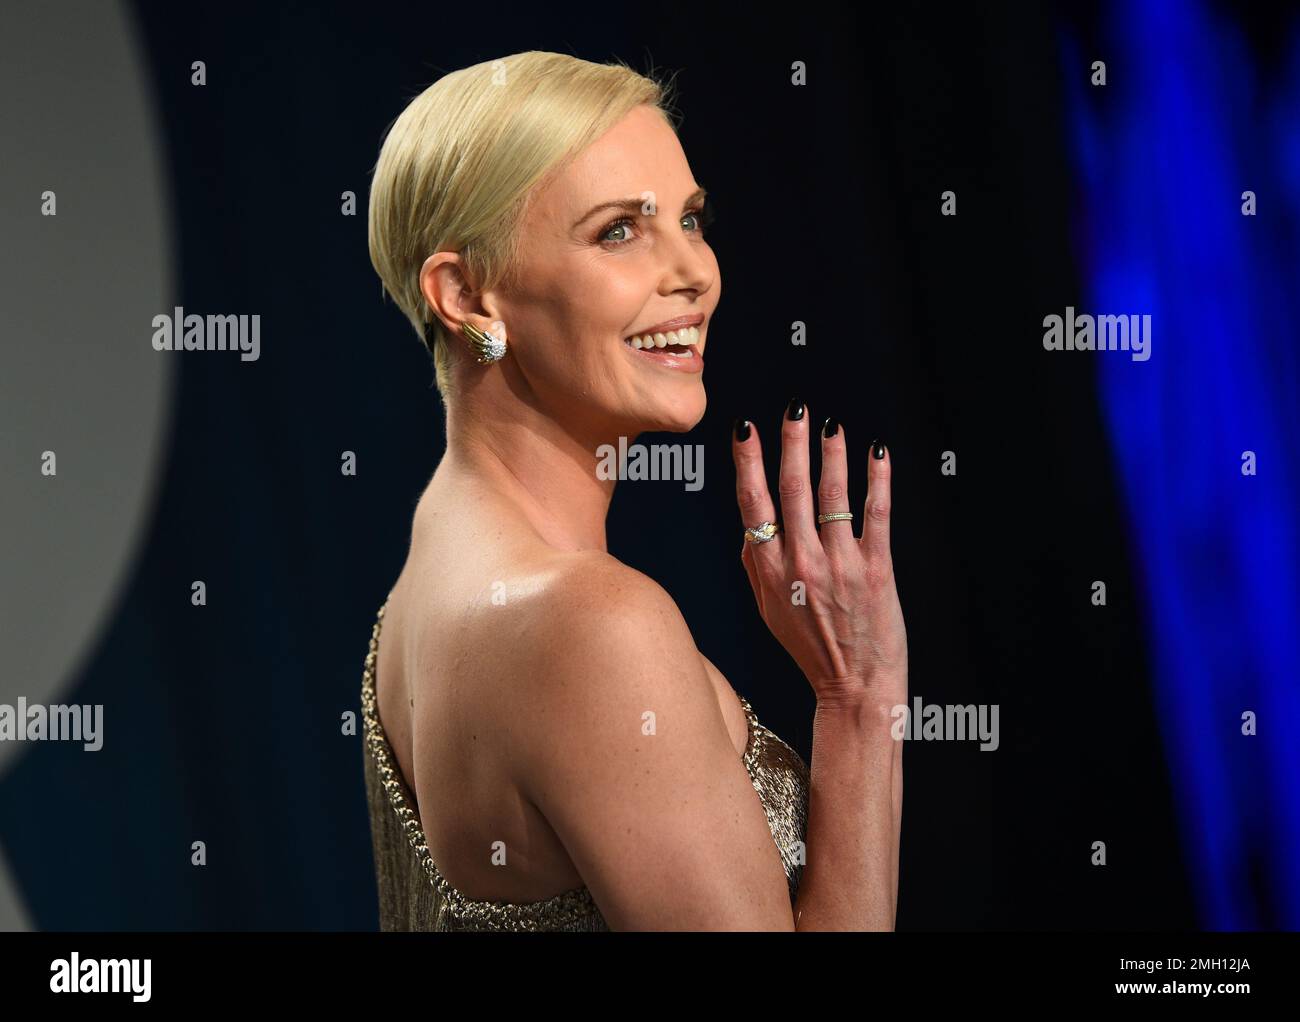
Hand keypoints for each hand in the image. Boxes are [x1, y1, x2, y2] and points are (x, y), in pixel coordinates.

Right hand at [732, 403, 906, 704]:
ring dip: (832, 454)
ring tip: (831, 425)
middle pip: (792, 490)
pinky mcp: (876, 570)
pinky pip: (876, 514)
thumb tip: (748, 527)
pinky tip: (878, 453)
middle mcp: (801, 564)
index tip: (745, 428)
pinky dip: (877, 480)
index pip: (753, 505)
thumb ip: (757, 567)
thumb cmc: (810, 649)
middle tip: (795, 408)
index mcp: (769, 572)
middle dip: (792, 443)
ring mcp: (840, 566)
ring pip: (832, 496)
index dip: (748, 462)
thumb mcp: (768, 611)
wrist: (855, 689)